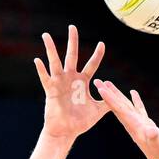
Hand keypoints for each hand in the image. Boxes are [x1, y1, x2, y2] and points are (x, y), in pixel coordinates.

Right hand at [35, 26, 108, 143]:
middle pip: (72, 56)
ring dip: (50, 49)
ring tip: (46, 35)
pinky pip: (45, 78)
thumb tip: (121, 97)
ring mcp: (60, 83)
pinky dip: (41, 70)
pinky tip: (37, 60)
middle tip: (73, 27)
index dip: (97, 55)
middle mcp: (71, 78)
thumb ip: (108, 101)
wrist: (66, 132)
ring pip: (55, 62)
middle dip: (73, 41)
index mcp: (82, 81)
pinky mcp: (51, 90)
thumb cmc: (80, 121)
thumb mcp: (98, 110)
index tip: (102, 43)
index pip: (92, 64)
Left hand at [94, 80, 158, 158]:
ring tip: (108, 83)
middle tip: (96, 81)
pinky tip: (133, 92)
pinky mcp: (145, 123)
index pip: (118, 109)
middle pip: (117, 104)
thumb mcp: (158, 142)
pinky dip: (135, 99)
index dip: (109, 98)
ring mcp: (138, 122)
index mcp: (133, 124)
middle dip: (107, 93)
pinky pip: (138, 107)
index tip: (100, 88)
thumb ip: (153, 136)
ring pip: (125, 104)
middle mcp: (132, 122)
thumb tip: (151, 131)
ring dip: (116, 94)